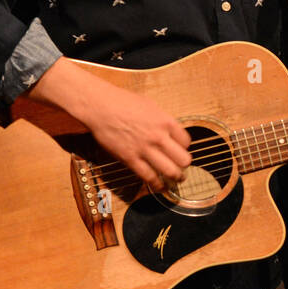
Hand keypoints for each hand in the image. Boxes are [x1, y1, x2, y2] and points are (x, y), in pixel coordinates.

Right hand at [78, 85, 193, 194]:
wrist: (101, 107)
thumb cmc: (123, 102)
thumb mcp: (151, 106)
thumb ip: (162, 121)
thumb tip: (170, 132)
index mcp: (166, 121)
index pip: (186, 141)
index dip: (185, 147)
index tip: (180, 150)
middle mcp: (159, 137)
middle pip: (183, 159)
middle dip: (184, 165)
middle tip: (182, 168)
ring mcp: (145, 149)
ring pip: (170, 171)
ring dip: (176, 178)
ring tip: (176, 180)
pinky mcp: (130, 159)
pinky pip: (149, 177)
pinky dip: (157, 184)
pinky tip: (160, 186)